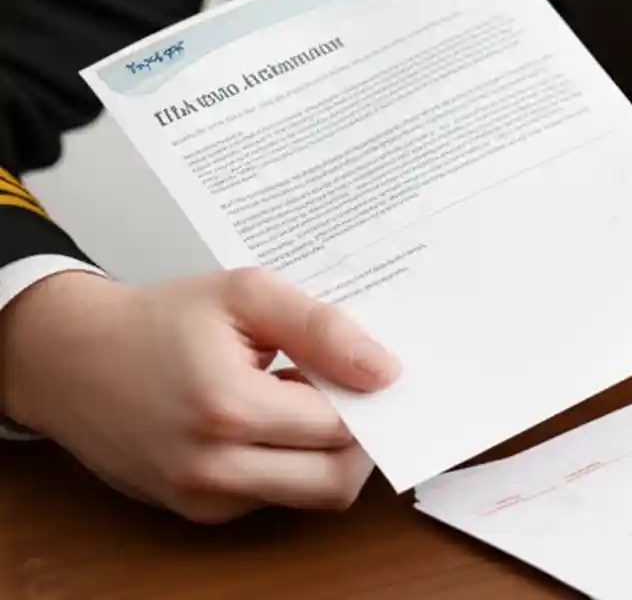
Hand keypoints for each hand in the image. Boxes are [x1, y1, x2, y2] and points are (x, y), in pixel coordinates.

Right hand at [0, 267, 400, 523]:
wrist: (72, 358)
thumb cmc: (159, 321)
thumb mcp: (246, 295)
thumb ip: (322, 329)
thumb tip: (384, 371)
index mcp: (228, 408)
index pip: (341, 427)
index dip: (363, 398)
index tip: (362, 369)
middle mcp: (213, 468)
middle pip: (337, 480)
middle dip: (357, 439)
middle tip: (342, 392)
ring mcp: (203, 498)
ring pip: (312, 495)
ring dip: (323, 453)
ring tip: (296, 398)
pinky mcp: (198, 511)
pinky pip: (275, 497)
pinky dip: (289, 463)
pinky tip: (267, 420)